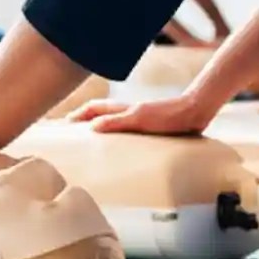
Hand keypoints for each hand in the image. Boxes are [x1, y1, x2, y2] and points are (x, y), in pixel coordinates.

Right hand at [66, 94, 214, 135]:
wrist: (195, 113)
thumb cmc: (169, 114)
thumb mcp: (140, 118)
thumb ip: (116, 122)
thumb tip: (92, 128)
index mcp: (120, 108)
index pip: (92, 109)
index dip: (77, 115)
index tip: (63, 125)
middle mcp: (126, 112)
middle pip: (99, 115)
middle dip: (84, 122)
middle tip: (72, 135)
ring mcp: (137, 120)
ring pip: (111, 124)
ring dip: (99, 130)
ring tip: (91, 144)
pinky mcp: (148, 128)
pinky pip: (125, 133)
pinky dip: (116, 138)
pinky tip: (120, 150)